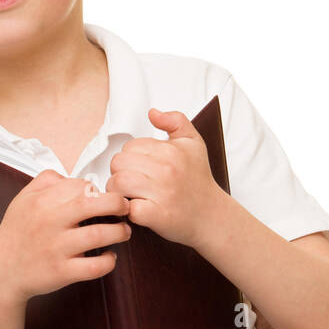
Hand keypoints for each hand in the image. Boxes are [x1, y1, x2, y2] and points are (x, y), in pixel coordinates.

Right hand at [0, 171, 130, 304]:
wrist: (1, 271)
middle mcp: (49, 223)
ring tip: (123, 232)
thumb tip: (74, 177)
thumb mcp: (23, 199)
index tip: (105, 196)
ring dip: (119, 232)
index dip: (99, 189)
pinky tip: (109, 257)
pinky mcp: (61, 272)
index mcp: (42, 202)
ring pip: (99, 235)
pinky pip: (94, 267)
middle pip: (93, 204)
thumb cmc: (17, 234)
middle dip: (117, 204)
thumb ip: (46, 181)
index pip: (81, 185)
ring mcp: (56, 249)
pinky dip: (108, 261)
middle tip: (125, 208)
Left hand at [105, 108, 223, 247]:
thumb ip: (175, 121)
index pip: (129, 147)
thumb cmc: (199, 179)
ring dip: (117, 191)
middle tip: (131, 182)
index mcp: (171, 150)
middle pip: (118, 163)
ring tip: (128, 194)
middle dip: (119, 172)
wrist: (211, 214)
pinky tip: (136, 209)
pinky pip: (127, 207)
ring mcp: (161, 193)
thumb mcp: (194, 143)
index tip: (139, 168)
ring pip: (117, 183)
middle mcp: (166, 169)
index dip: (130, 158)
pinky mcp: (156, 215)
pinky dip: (126, 211)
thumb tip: (152, 112)